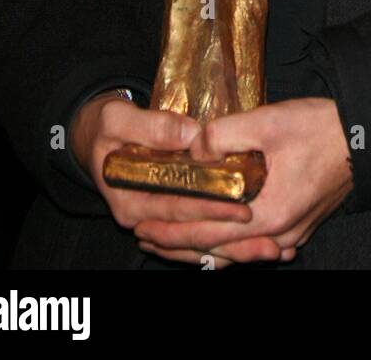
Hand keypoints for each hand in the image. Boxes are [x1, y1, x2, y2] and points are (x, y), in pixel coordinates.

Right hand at [69, 93, 271, 261]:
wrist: (98, 136)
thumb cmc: (106, 126)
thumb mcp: (118, 119)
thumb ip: (153, 126)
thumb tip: (191, 134)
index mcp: (130, 201)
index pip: (177, 208)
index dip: (210, 208)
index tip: (243, 208)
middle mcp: (144, 220)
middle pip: (192, 234)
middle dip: (231, 238)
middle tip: (268, 240)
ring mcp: (158, 222)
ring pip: (199, 244)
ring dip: (235, 249)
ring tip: (272, 250)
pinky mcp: (172, 217)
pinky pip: (199, 238)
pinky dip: (227, 243)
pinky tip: (257, 245)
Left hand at [133, 97, 352, 267]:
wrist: (364, 135)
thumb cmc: (320, 128)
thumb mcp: (268, 121)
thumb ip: (225, 134)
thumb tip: (193, 148)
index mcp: (269, 212)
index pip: (208, 231)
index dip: (172, 230)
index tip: (143, 225)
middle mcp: (279, 233)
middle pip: (218, 249)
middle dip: (178, 243)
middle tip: (145, 236)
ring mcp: (292, 233)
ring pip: (236, 252)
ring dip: (201, 247)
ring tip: (170, 240)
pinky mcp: (299, 224)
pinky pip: (255, 245)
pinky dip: (229, 245)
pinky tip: (215, 241)